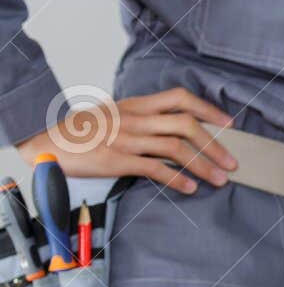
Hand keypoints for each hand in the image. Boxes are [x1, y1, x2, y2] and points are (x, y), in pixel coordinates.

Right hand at [15, 88, 237, 195]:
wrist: (47, 141)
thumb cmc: (82, 131)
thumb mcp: (114, 114)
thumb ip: (141, 117)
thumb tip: (170, 127)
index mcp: (136, 104)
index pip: (180, 98)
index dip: (208, 109)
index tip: (228, 124)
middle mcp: (136, 119)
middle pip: (186, 125)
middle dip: (215, 144)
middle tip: (232, 162)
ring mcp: (127, 139)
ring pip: (175, 148)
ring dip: (203, 165)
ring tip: (220, 179)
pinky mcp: (118, 161)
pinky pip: (155, 169)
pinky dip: (177, 180)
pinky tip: (191, 188)